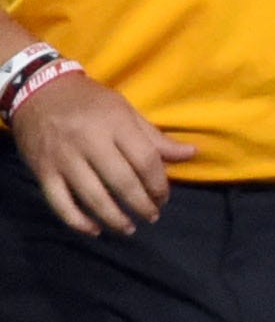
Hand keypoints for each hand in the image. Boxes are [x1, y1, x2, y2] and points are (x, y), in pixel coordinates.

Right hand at [8, 71, 192, 233]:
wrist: (37, 90)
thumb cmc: (89, 101)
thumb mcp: (125, 110)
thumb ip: (155, 137)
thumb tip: (191, 153)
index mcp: (114, 124)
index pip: (146, 161)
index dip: (160, 185)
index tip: (164, 198)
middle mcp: (89, 142)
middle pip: (122, 182)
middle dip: (142, 205)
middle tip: (152, 215)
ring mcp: (63, 158)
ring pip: (93, 197)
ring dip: (115, 219)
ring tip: (129, 228)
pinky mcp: (42, 170)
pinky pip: (60, 203)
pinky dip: (77, 221)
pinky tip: (94, 230)